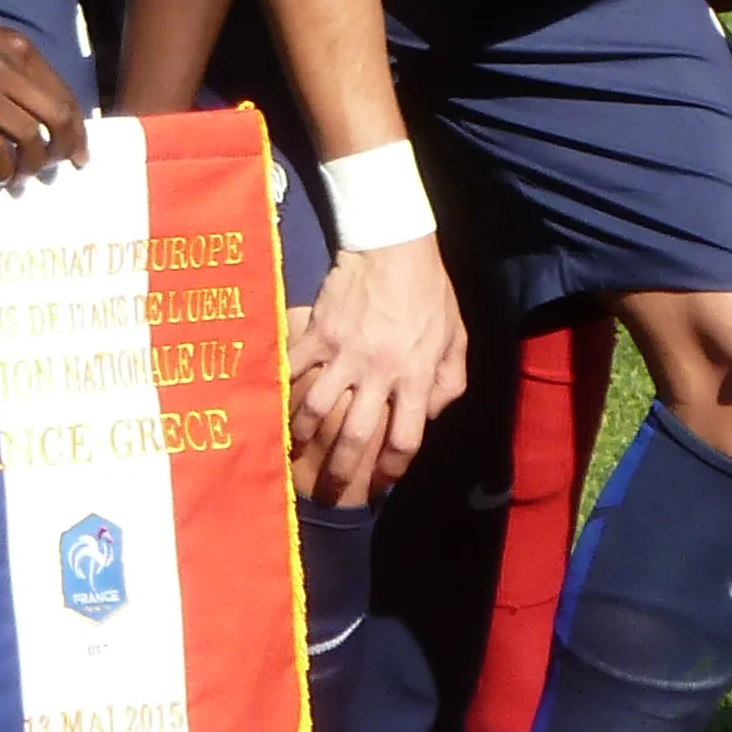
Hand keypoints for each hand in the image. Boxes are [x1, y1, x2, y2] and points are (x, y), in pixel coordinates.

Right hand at [0, 2, 85, 186]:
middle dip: (63, 150)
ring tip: (23, 179)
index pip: (63, 95)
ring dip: (32, 166)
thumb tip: (43, 107)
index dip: (77, 130)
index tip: (79, 153)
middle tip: (56, 170)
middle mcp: (3, 68)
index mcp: (16, 48)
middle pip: (55, 117)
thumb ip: (16, 66)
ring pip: (27, 138)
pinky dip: (2, 172)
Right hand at [284, 238, 469, 504]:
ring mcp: (344, 352)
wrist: (392, 243)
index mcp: (416, 376)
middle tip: (331, 488)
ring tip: (297, 445)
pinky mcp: (319, 331)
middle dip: (341, 470)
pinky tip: (274, 402)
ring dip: (303, 434)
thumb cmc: (429, 291)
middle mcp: (379, 372)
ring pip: (316, 407)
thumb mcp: (456, 337)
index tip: (381, 481)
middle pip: (355, 436)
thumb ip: (450, 382)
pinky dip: (281, 388)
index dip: (392, 469)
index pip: (406, 439)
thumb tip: (431, 416)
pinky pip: (293, 367)